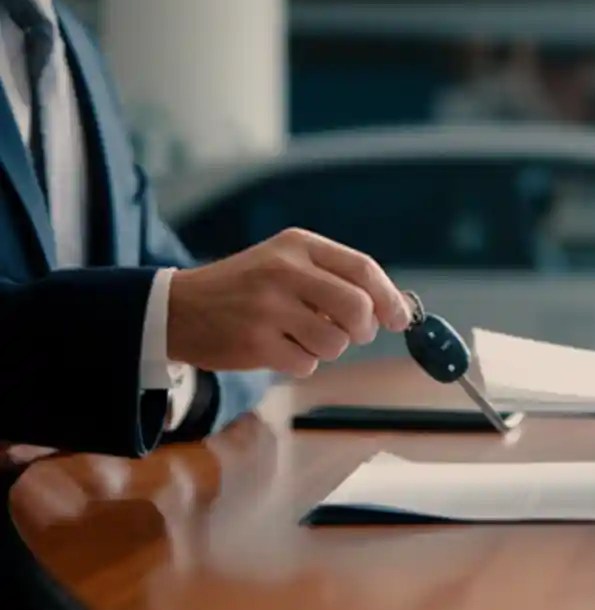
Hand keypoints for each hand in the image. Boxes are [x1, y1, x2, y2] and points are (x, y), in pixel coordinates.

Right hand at [168, 228, 411, 376]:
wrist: (179, 308)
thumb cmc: (247, 288)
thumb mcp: (286, 264)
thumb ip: (336, 278)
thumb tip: (396, 308)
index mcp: (298, 245)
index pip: (363, 269)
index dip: (390, 298)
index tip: (400, 319)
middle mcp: (284, 271)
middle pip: (357, 308)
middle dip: (363, 329)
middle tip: (353, 334)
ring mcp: (268, 307)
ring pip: (335, 342)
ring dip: (328, 348)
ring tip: (301, 337)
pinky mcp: (255, 343)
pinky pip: (306, 364)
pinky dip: (301, 363)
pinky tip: (278, 348)